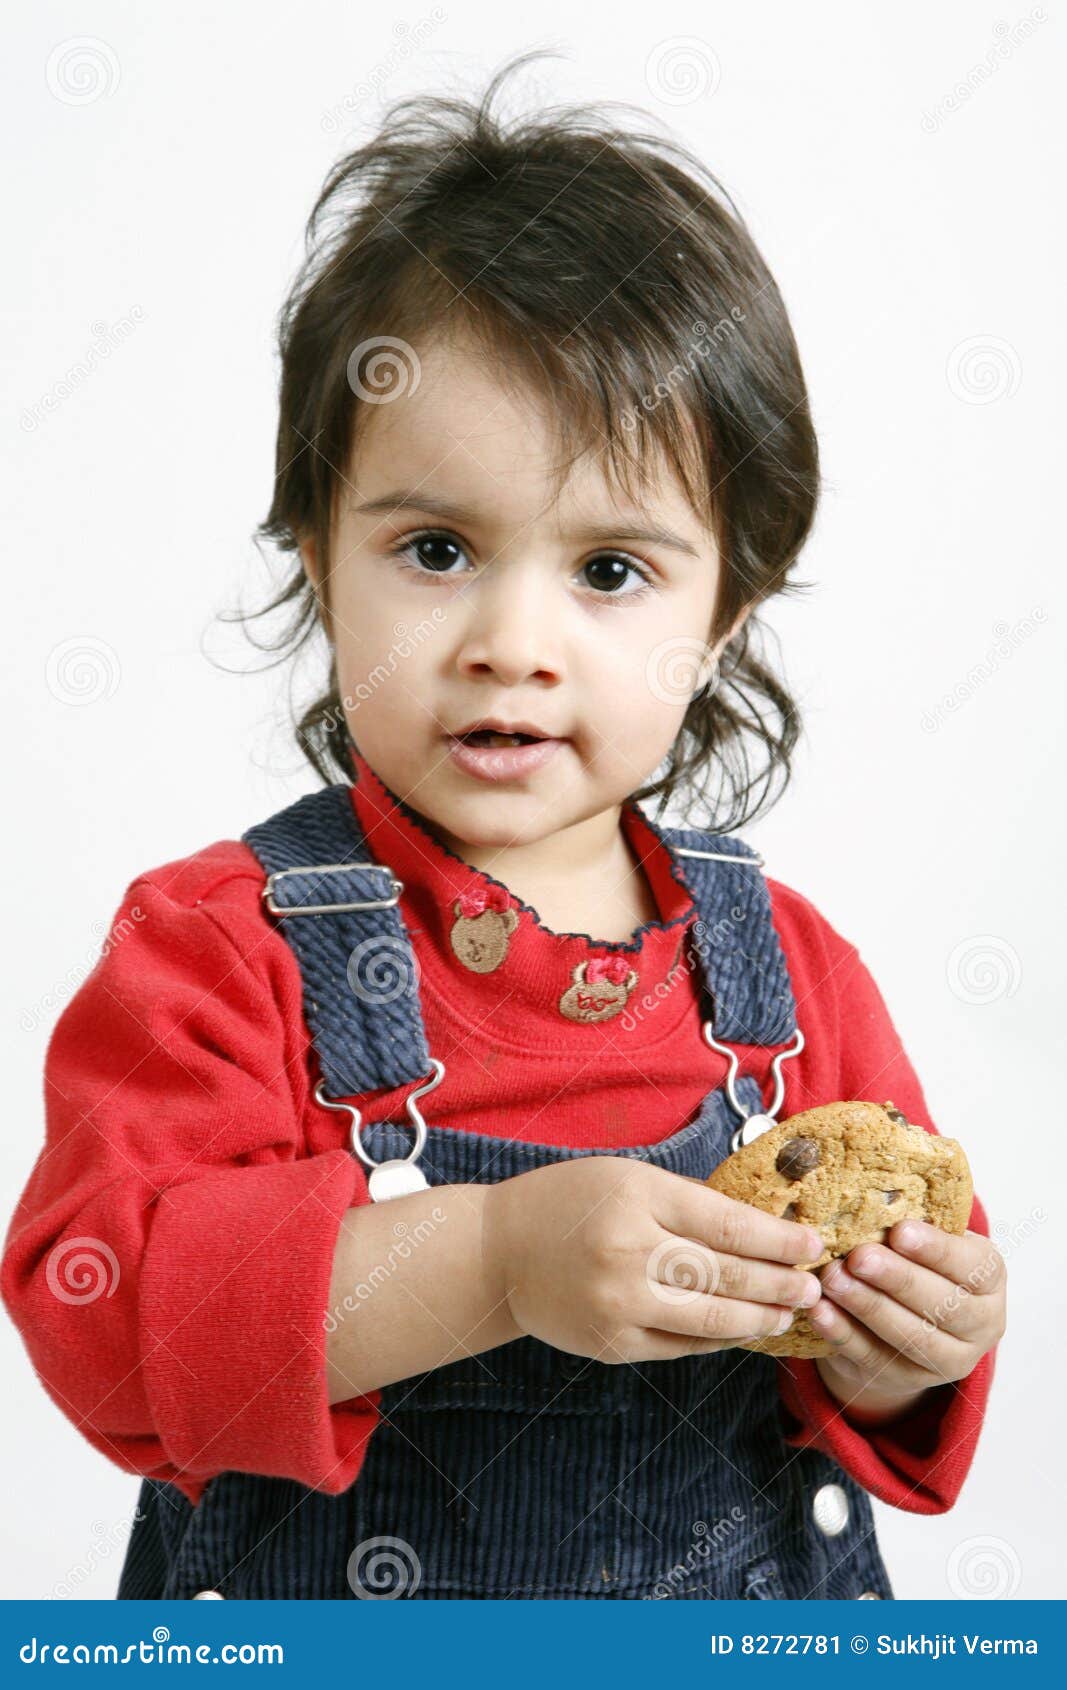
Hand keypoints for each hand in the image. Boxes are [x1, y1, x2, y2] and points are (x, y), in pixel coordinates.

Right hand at [483, 1156, 824, 1363]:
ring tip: (788, 1313)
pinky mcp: (611, 1344)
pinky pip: (681, 1346)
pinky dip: (718, 1339)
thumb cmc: (571, 1202)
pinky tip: (742, 1330)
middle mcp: (628, 1251)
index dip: (779, 1239)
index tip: (812, 1244)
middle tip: (814, 1285)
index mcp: (637, 1197)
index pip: (728, 1223)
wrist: (500, 1251)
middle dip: (780, 1282)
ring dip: (759, 1318)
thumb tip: (763, 1227)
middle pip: (726, 1273)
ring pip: (710, 1318)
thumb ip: (687, 1201)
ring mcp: (618, 1303)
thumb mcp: (627, 1178)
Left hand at [806, 1220, 1006, 1424]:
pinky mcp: (908, 1379)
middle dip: (896, 1279)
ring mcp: (948, 1360)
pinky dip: (843, 1334)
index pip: (971, 1267)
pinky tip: (820, 1311)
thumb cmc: (921, 1260)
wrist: (915, 1315)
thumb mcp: (930, 1240)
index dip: (936, 1250)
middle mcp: (981, 1325)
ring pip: (910, 1337)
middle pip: (942, 1306)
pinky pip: (874, 1359)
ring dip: (867, 1306)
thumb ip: (913, 1227)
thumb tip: (872, 1199)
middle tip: (858, 1257)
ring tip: (832, 1279)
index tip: (899, 1231)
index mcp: (989, 1281)